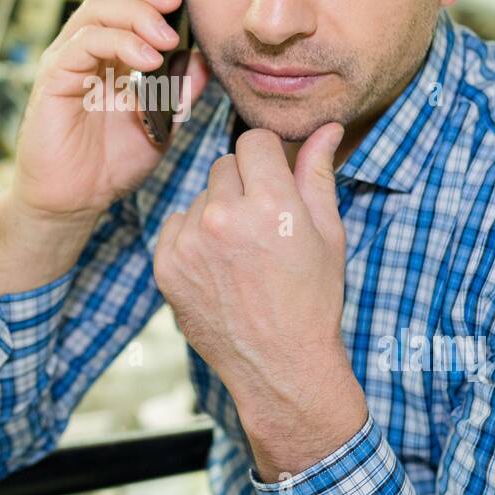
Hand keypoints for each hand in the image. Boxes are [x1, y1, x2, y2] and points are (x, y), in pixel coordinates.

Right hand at [0, 0, 210, 295]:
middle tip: (177, 5)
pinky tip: (146, 59)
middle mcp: (85, 48)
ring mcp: (67, 60)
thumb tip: (207, 56)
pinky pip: (84, 43)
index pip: (127, 0)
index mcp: (110, 52)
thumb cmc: (111, 164)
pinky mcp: (54, 77)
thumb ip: (181, 87)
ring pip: (97, 10)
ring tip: (166, 38)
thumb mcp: (161, 121)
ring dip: (137, 16)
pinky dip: (118, 43)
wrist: (75, 202)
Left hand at [153, 124, 365, 479]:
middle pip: (224, 165)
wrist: (281, 366)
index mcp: (270, 204)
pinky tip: (218, 268)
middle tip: (262, 226)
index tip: (274, 181)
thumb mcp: (327, 233)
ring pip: (199, 197)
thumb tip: (326, 128)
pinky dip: (192, 239)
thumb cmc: (312, 299)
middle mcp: (224, 217)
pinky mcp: (166, 266)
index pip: (253, 141)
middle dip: (243, 185)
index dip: (267, 159)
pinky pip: (176, 226)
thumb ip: (318, 173)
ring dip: (216, 213)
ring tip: (240, 254)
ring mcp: (190, 243)